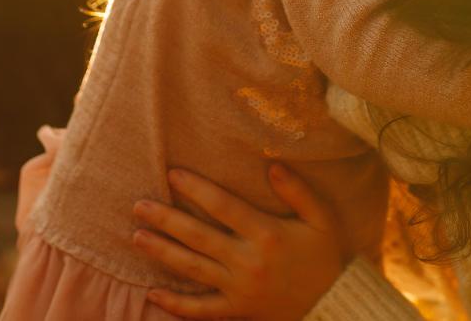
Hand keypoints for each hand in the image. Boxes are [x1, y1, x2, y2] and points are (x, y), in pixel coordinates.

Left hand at [131, 164, 346, 319]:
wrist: (334, 305)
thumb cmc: (327, 258)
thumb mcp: (322, 220)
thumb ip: (298, 192)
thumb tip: (272, 165)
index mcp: (267, 234)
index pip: (223, 206)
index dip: (196, 189)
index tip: (172, 174)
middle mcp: (248, 261)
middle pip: (198, 236)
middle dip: (166, 220)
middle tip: (138, 206)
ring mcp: (239, 289)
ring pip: (192, 269)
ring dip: (162, 252)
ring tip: (136, 237)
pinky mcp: (237, 311)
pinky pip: (201, 309)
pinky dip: (175, 305)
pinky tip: (152, 294)